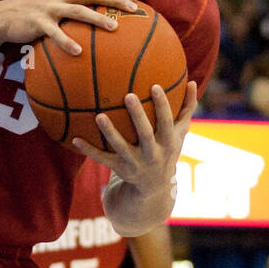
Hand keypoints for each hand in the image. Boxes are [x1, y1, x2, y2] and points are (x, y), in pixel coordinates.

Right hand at [0, 0, 139, 55]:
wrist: (2, 17)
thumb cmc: (33, 12)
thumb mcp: (54, 1)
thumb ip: (73, 3)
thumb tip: (97, 13)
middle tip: (134, 8)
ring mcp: (49, 7)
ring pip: (78, 10)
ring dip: (97, 19)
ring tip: (114, 28)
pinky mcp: (38, 22)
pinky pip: (55, 33)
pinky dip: (67, 42)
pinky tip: (78, 52)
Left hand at [75, 80, 197, 203]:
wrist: (155, 186)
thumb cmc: (167, 149)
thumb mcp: (180, 132)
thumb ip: (187, 108)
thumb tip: (193, 82)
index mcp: (167, 142)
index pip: (166, 122)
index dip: (162, 105)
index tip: (156, 86)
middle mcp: (152, 154)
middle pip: (145, 134)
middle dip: (138, 116)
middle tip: (128, 95)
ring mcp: (135, 163)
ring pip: (120, 147)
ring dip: (110, 132)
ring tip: (99, 115)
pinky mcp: (119, 169)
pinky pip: (102, 159)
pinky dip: (89, 150)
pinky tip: (75, 138)